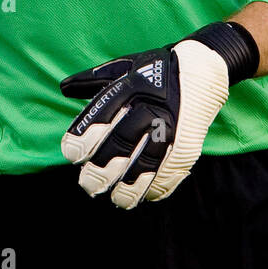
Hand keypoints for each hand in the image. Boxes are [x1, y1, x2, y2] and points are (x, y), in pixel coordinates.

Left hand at [59, 22, 258, 208]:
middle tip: (88, 185)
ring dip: (129, 186)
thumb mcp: (126, 68)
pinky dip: (158, 187)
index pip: (102, 114)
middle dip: (102, 168)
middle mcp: (151, 107)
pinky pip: (172, 170)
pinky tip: (144, 197)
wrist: (204, 68)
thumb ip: (95, 80)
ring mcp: (172, 127)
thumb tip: (64, 87)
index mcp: (132, 87)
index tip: (71, 155)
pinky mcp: (189, 142)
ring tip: (116, 200)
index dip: (84, 136)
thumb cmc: (156, 69)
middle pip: (122, 142)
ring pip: (147, 162)